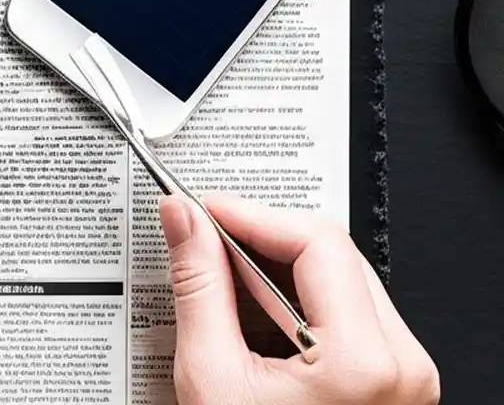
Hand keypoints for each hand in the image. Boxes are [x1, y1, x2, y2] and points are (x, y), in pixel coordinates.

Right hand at [160, 194, 438, 404]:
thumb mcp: (212, 378)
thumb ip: (197, 287)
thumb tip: (184, 222)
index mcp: (366, 360)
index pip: (314, 240)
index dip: (250, 214)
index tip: (204, 209)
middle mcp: (403, 363)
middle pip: (332, 253)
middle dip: (261, 240)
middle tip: (204, 240)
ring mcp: (406, 374)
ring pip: (342, 279)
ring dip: (278, 271)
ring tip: (224, 291)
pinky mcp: (395, 381)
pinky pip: (350, 313)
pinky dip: (298, 304)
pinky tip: (256, 322)